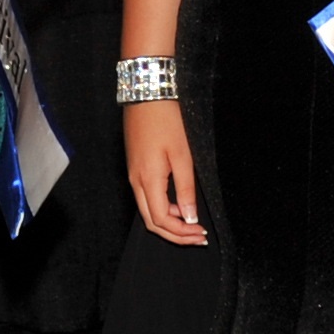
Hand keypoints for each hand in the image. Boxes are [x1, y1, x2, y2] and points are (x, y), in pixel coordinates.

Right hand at [124, 101, 206, 244]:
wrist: (147, 96)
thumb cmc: (166, 121)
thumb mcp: (183, 155)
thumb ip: (186, 189)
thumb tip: (190, 217)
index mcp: (147, 180)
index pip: (161, 220)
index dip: (181, 233)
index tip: (200, 233)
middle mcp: (135, 182)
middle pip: (151, 222)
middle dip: (175, 235)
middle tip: (198, 237)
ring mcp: (133, 176)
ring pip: (148, 212)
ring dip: (170, 223)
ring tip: (193, 223)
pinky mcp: (135, 169)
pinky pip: (146, 198)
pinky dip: (163, 209)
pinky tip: (180, 205)